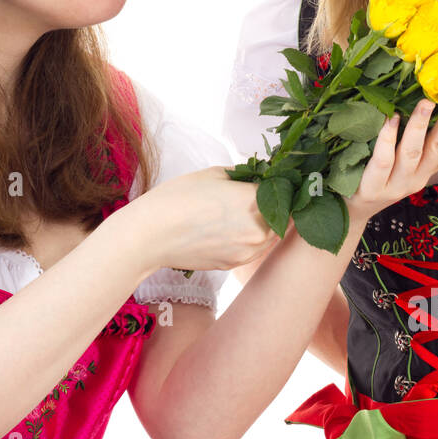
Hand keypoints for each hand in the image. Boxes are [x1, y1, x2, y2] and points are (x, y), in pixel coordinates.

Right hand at [117, 165, 281, 275]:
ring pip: (271, 236)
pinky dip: (251, 238)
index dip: (285, 184)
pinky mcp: (235, 264)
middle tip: (263, 193)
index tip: (278, 179)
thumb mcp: (214, 173)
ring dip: (267, 223)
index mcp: (257, 202)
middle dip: (278, 205)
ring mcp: (248, 252)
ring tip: (246, 210)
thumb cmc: (178, 198)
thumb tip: (260, 175)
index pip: (286, 192)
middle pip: (284, 216)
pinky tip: (232, 226)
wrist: (151, 235)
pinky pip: (254, 249)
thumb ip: (244, 175)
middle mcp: (259, 231)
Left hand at [344, 93, 437, 227]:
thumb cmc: (377, 175)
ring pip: (413, 152)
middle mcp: (418, 177)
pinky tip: (390, 118)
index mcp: (430, 168)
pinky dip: (388, 138)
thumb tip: (429, 94)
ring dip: (421, 125)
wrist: (350, 212)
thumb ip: (418, 136)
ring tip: (427, 101)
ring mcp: (397, 184)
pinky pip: (383, 160)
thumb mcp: (405, 159)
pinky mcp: (373, 189)